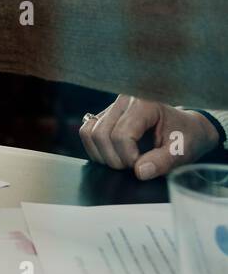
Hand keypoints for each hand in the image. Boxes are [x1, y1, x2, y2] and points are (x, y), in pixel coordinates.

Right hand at [80, 96, 220, 179]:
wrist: (187, 128)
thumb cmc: (186, 137)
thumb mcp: (182, 151)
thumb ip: (163, 162)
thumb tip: (140, 172)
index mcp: (144, 104)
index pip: (122, 135)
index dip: (129, 157)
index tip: (144, 166)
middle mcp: (124, 101)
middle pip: (101, 134)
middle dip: (114, 159)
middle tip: (133, 167)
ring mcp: (111, 106)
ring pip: (89, 133)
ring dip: (102, 155)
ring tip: (123, 161)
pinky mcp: (104, 115)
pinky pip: (86, 131)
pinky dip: (96, 149)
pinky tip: (114, 155)